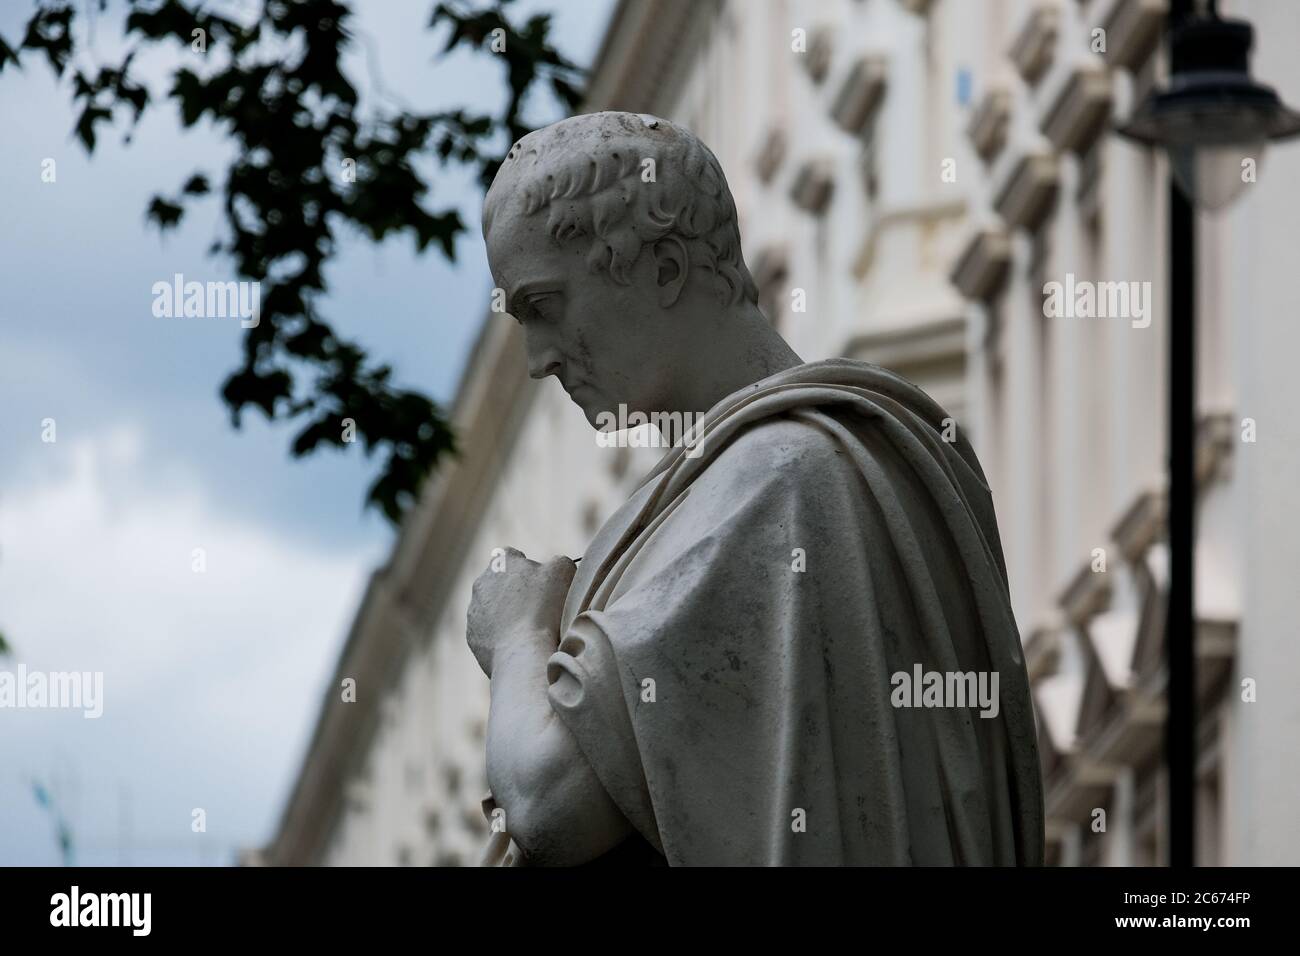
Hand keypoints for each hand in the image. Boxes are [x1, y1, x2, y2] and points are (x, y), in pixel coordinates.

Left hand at [466, 548, 576, 677]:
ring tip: (529, 628)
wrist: (522, 652)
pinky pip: (488, 631)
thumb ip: (558, 561)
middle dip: (515, 591)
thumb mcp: (563, 571)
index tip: (540, 581)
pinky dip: (501, 635)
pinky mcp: (472, 636)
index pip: (511, 555)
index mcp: (502, 562)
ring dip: (507, 614)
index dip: (526, 567)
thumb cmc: (544, 608)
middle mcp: (482, 583)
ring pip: (492, 607)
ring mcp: (474, 611)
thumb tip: (555, 566)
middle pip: (499, 581)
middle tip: (537, 606)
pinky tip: (519, 643)